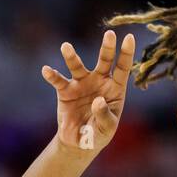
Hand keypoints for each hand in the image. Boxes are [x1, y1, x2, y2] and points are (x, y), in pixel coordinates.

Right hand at [41, 30, 134, 152]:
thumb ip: (104, 115)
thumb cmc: (98, 133)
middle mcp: (99, 81)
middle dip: (107, 47)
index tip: (129, 37)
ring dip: (71, 57)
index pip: (123, 68)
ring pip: (78, 67)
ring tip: (65, 47)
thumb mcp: (106, 128)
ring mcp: (82, 83)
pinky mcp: (65, 90)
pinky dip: (52, 76)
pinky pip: (58, 81)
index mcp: (115, 89)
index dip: (126, 53)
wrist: (79, 142)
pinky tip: (46, 71)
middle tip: (109, 34)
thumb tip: (98, 100)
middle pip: (104, 61)